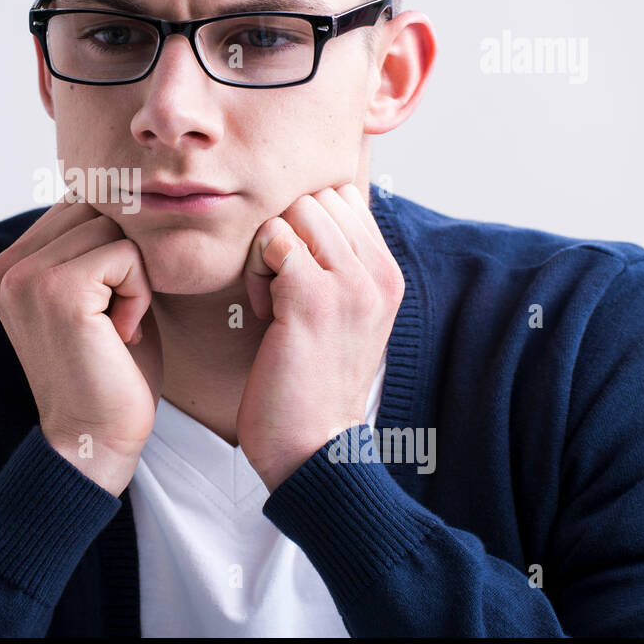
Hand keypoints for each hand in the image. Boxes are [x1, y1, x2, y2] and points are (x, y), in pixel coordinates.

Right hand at [0, 193, 163, 496]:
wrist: (95, 437)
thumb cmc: (110, 369)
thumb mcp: (98, 294)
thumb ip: (94, 245)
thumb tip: (122, 189)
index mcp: (8, 266)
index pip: (77, 207)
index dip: (112, 248)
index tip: (106, 307)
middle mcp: (7, 267)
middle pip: (95, 209)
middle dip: (123, 257)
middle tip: (114, 318)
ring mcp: (27, 278)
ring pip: (112, 227)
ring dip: (133, 277)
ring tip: (116, 325)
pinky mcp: (57, 290)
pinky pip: (125, 254)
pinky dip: (139, 292)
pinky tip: (123, 332)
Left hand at [237, 183, 403, 491]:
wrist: (315, 447)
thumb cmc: (313, 381)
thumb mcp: (342, 315)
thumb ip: (337, 265)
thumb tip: (307, 214)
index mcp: (387, 273)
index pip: (343, 196)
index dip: (306, 225)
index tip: (297, 274)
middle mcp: (377, 273)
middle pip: (316, 196)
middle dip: (285, 231)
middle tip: (279, 286)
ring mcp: (350, 283)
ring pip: (294, 211)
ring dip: (267, 250)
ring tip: (272, 299)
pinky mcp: (312, 297)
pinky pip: (271, 239)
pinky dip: (255, 270)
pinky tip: (263, 311)